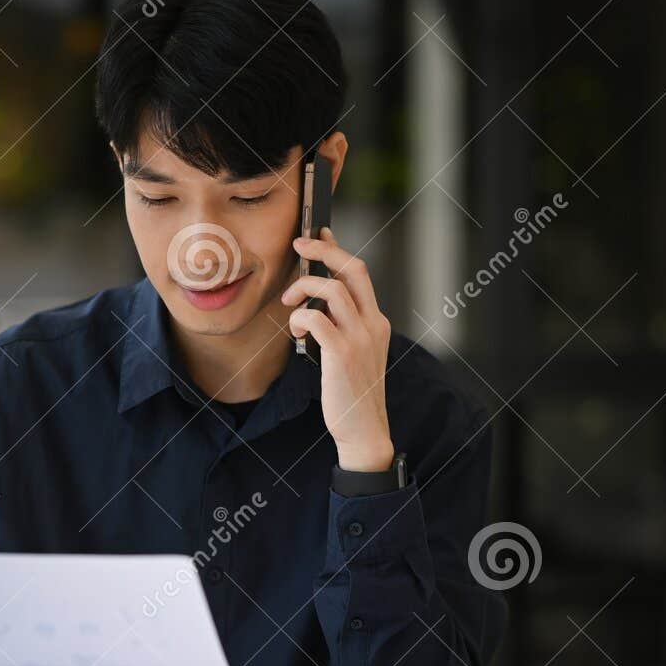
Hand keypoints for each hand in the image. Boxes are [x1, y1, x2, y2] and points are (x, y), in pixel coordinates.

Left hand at [282, 228, 394, 471]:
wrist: (363, 431)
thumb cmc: (351, 394)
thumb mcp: (352, 353)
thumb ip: (341, 327)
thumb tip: (313, 304)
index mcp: (376, 322)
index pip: (360, 273)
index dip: (337, 248)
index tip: (319, 233)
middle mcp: (373, 324)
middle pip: (353, 269)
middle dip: (324, 249)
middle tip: (298, 243)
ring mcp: (360, 339)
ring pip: (333, 289)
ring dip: (304, 288)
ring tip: (289, 303)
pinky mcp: (342, 355)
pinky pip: (316, 319)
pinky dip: (299, 318)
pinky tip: (295, 330)